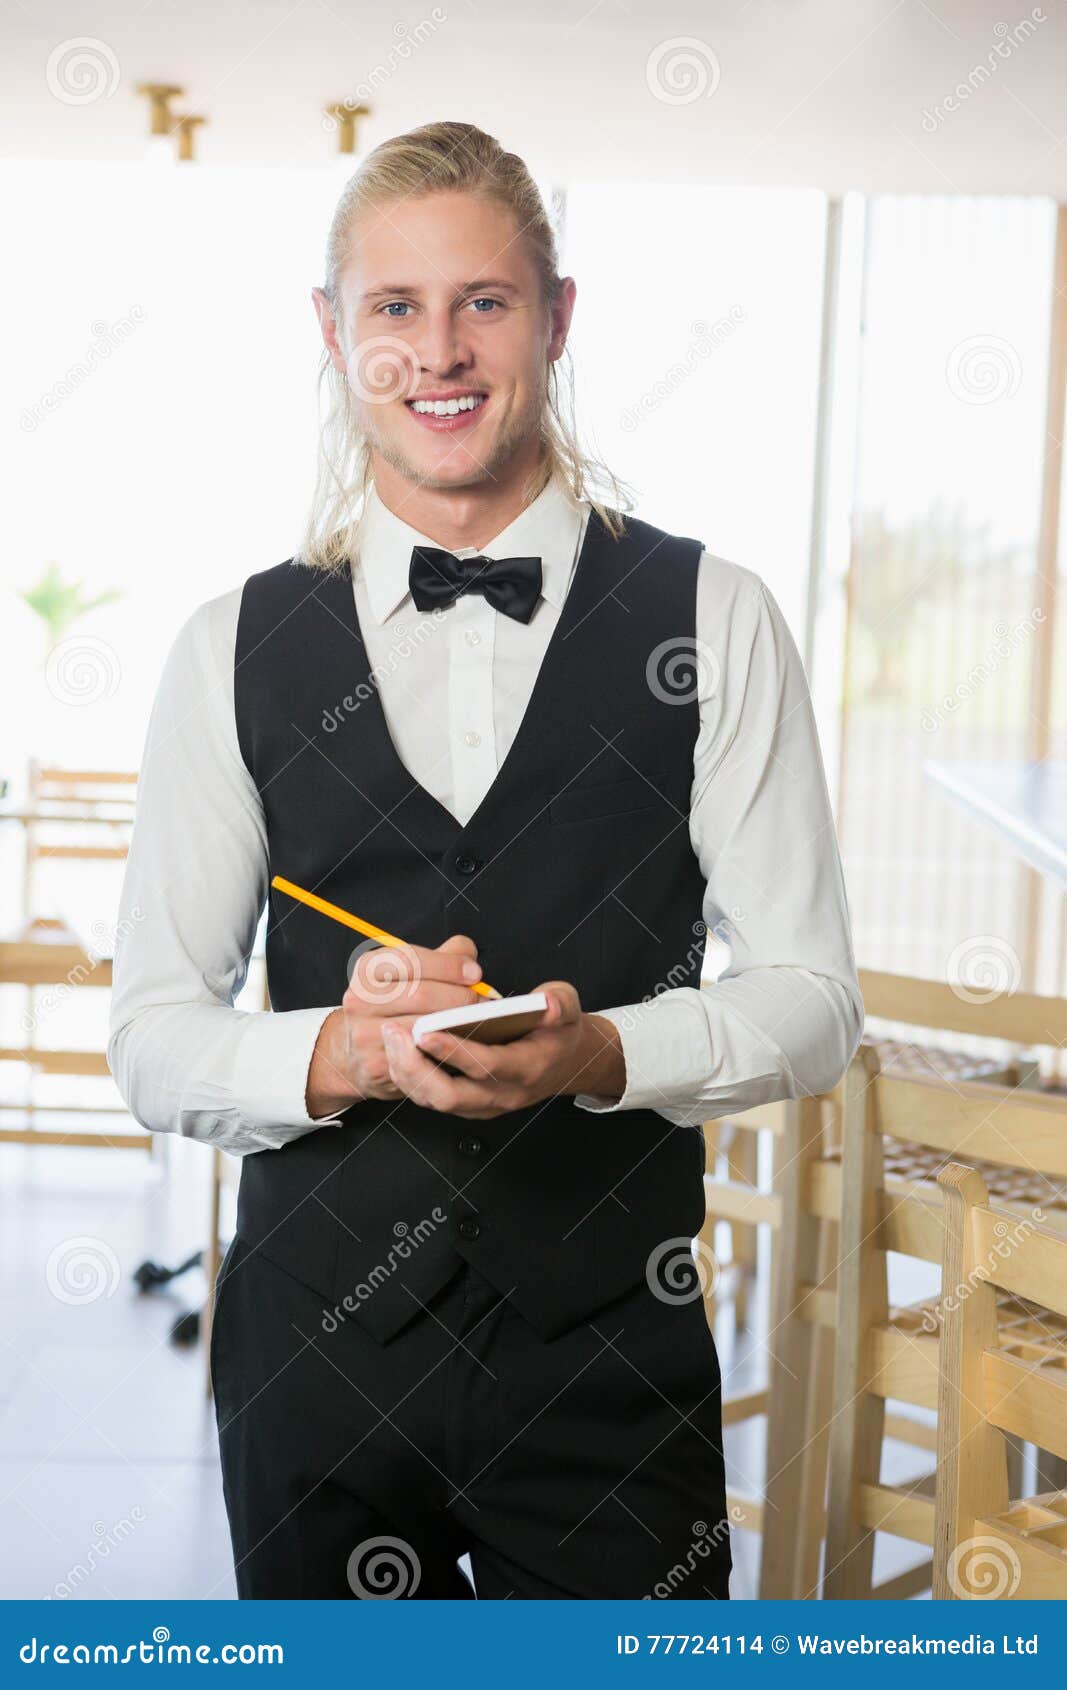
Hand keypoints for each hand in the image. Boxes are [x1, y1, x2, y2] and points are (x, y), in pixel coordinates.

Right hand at [304, 934, 484, 1115]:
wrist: (359, 1052)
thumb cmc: (395, 1006)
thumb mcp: (410, 974)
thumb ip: (441, 957)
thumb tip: (469, 957)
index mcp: (367, 969)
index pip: (411, 960)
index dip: (448, 965)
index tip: (474, 973)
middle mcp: (359, 999)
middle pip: (420, 994)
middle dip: (459, 997)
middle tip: (482, 1002)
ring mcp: (364, 1033)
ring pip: (422, 1027)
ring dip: (457, 1024)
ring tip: (477, 1021)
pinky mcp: (377, 1065)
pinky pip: (420, 1056)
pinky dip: (446, 1049)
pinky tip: (461, 1043)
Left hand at [377, 981, 626, 1119]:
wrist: (566, 1062)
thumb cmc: (559, 1032)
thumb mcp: (567, 1008)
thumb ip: (559, 1004)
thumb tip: (546, 1004)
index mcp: (527, 1069)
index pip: (485, 1067)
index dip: (453, 1051)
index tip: (424, 1031)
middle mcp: (503, 1094)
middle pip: (450, 1096)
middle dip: (415, 1068)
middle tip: (392, 1033)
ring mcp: (484, 1104)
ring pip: (435, 1100)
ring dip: (407, 1073)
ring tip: (389, 1038)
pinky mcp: (469, 1104)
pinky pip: (432, 1098)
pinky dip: (410, 1077)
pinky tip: (396, 1050)